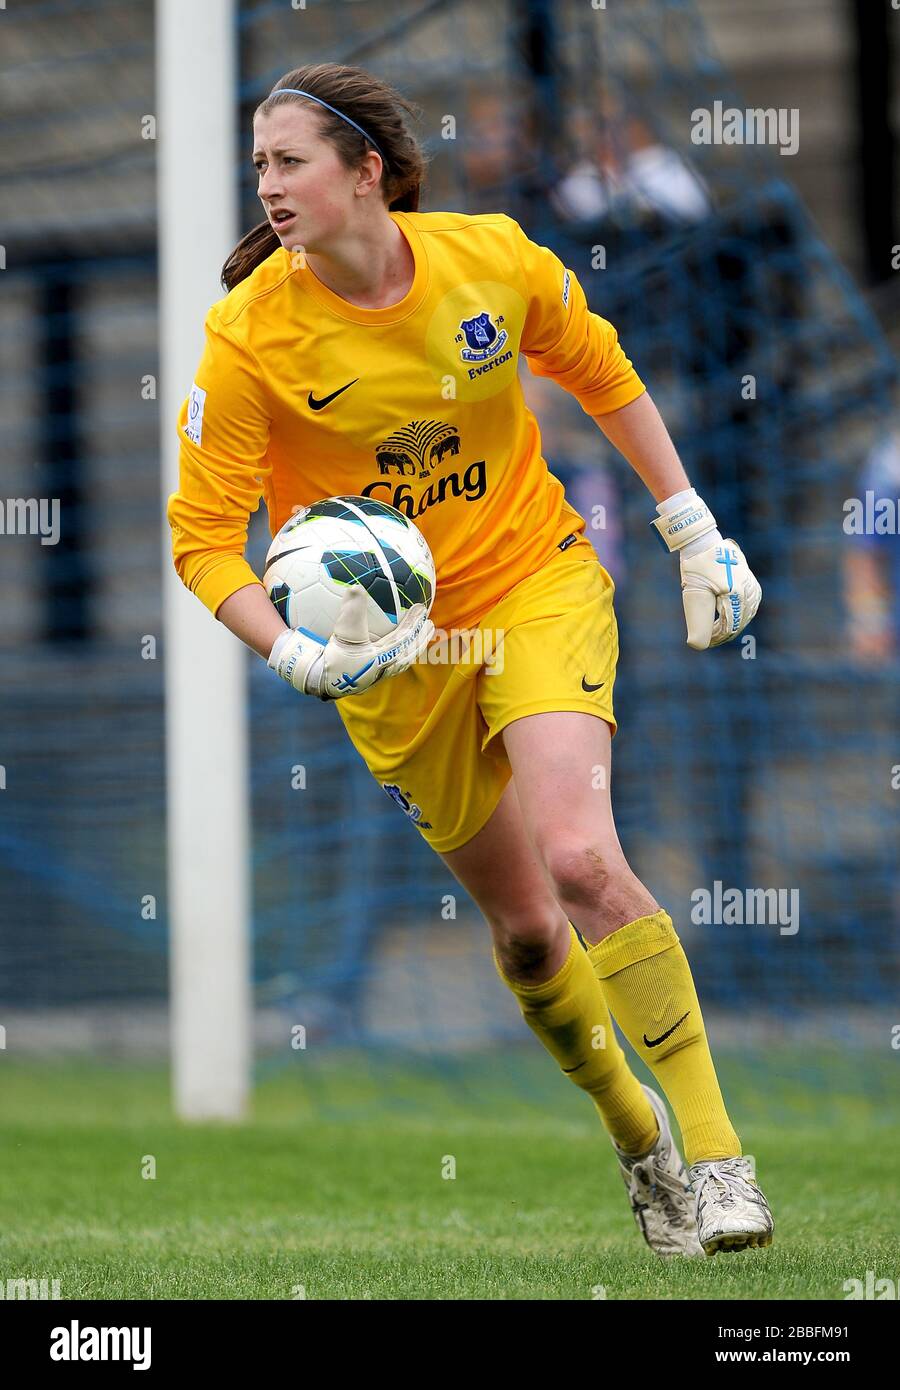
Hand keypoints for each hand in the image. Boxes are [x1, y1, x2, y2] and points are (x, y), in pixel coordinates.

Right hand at [268, 585, 432, 698]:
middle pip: (409, 652)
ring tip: (417, 637)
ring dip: (412, 647)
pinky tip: (390, 647)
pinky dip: (397, 653)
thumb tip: (357, 587)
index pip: (405, 637)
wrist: (320, 681)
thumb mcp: (343, 632)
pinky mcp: (369, 676)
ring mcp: (377, 674)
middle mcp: (384, 668)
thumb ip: (351, 611)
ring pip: (402, 660)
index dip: (414, 623)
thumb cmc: (333, 657)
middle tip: (431, 625)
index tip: (422, 609)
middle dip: (421, 638)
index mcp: (383, 657)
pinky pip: (390, 664)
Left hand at [680, 540, 761, 649]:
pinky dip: (739, 614)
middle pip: (739, 622)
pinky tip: (728, 618)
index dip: (717, 637)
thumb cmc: (696, 567)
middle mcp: (748, 589)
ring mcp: (751, 585)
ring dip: (732, 624)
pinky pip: (749, 605)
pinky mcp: (751, 583)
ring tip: (715, 628)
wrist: (703, 542)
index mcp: (736, 593)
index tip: (704, 640)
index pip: (730, 626)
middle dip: (724, 632)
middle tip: (708, 636)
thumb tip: (697, 646)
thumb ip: (698, 622)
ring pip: (746, 615)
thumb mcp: (693, 595)